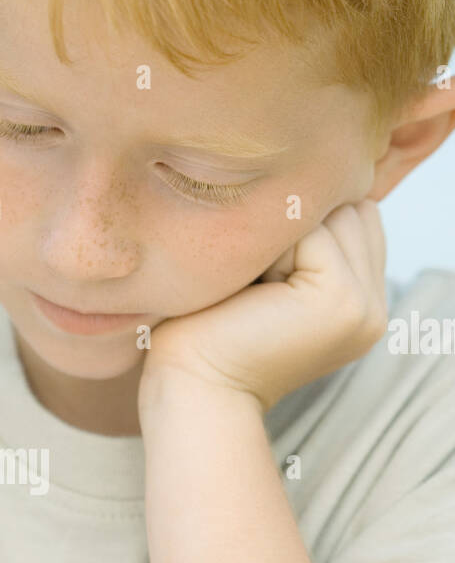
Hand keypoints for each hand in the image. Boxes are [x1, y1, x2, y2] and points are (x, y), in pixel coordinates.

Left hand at [139, 200, 387, 414]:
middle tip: (252, 288)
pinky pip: (311, 230)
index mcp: (359, 301)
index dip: (299, 226)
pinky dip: (270, 251)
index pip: (352, 215)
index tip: (257, 280)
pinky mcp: (342, 300)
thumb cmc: (204, 332)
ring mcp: (364, 306)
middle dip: (294, 228)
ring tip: (254, 290)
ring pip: (332, 212)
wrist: (190, 389)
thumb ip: (302, 238)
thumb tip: (307, 173)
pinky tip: (252, 295)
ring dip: (280, 237)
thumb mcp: (263, 278)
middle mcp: (373, 305)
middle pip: (349, 206)